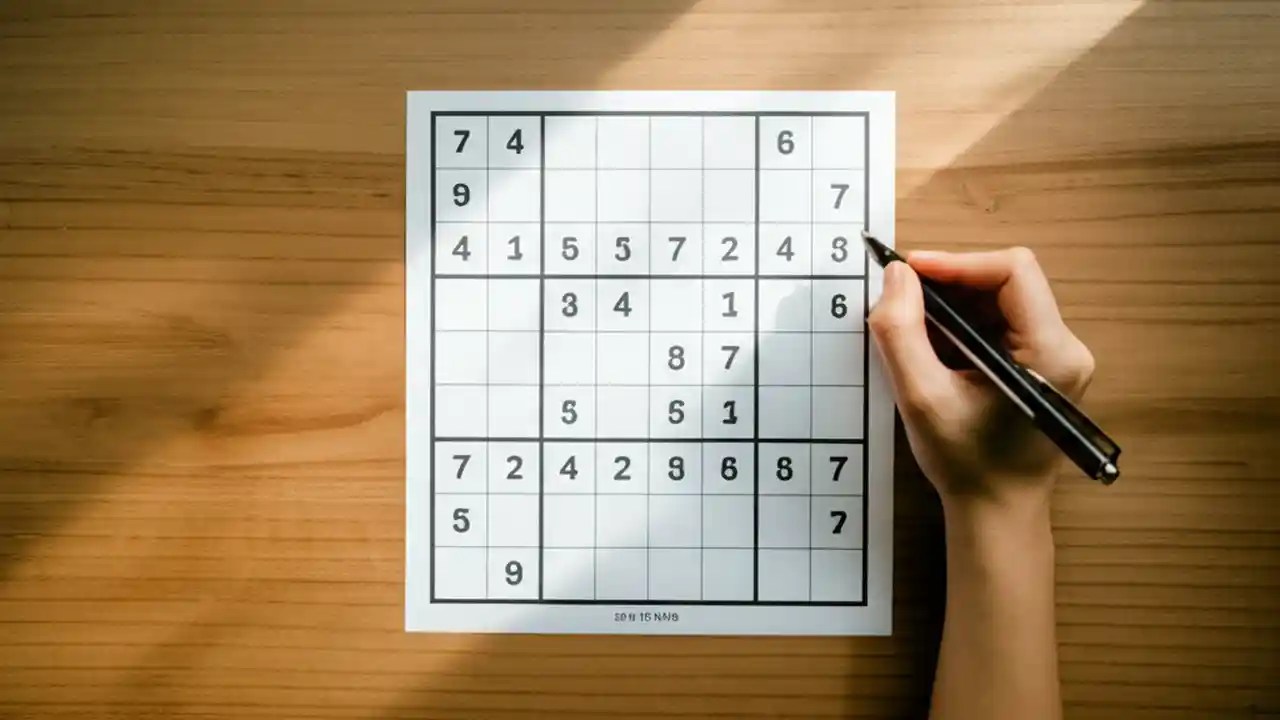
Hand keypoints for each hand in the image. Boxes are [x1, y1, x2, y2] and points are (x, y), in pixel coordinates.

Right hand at [867, 247, 1094, 510]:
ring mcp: (1056, 355)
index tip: (910, 271)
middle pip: (1007, 281)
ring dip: (953, 302)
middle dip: (950, 282)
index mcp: (1052, 354)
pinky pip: (999, 321)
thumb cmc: (966, 465)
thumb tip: (896, 276)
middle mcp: (1065, 347)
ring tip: (911, 321)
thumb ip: (901, 332)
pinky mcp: (1039, 363)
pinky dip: (961, 322)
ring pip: (1000, 299)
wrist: (996, 512)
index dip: (958, 263)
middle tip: (901, 295)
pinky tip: (931, 341)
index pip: (1013, 272)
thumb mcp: (921, 398)